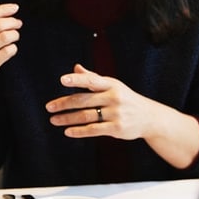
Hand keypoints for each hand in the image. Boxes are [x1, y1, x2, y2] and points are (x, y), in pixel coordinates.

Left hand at [46, 64, 198, 169]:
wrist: (150, 118)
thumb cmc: (126, 99)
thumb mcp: (113, 86)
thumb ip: (93, 78)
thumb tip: (75, 67)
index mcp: (111, 84)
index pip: (91, 79)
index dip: (77, 79)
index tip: (62, 80)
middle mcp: (114, 97)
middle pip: (84, 100)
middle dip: (64, 103)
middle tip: (49, 107)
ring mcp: (116, 113)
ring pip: (86, 116)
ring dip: (67, 118)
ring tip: (54, 120)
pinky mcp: (117, 128)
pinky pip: (94, 129)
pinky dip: (79, 131)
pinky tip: (68, 131)